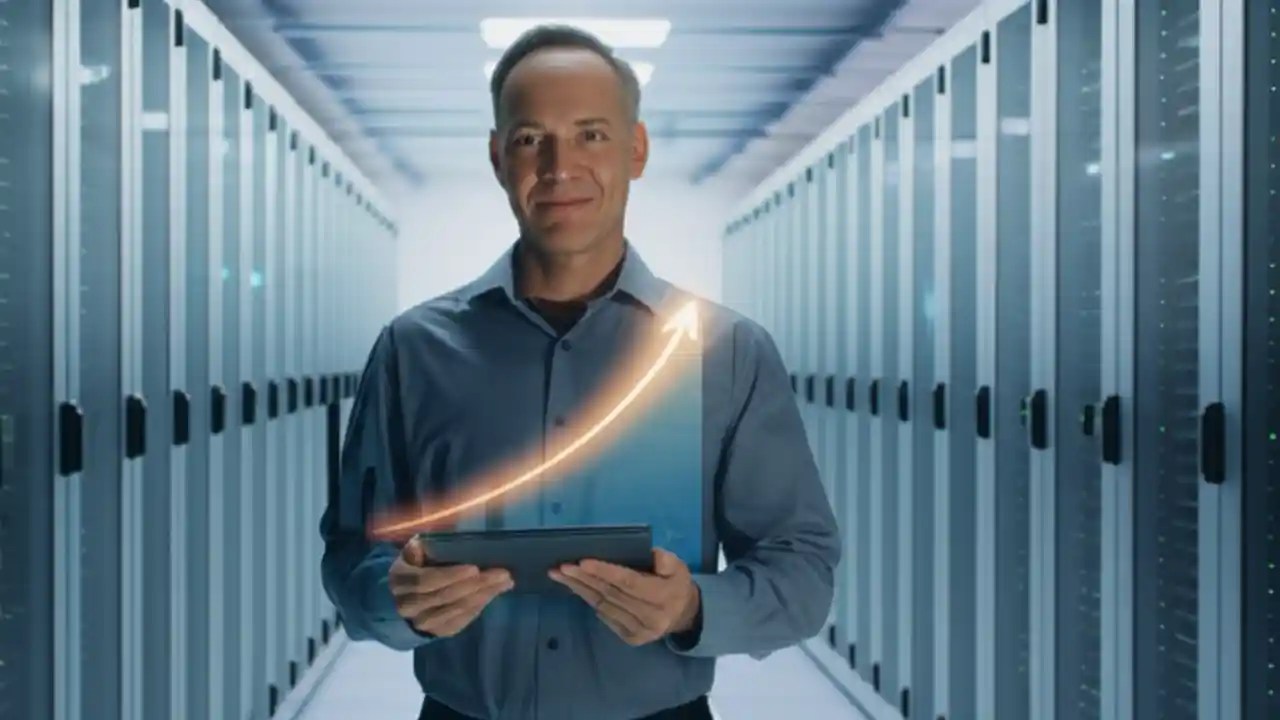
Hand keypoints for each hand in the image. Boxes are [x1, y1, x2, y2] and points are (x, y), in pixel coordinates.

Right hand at [389, 536, 513, 637]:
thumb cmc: (414, 567)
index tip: (474, 568)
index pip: (425, 581)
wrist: (402, 600)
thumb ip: (425, 544)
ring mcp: (422, 622)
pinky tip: (493, 593)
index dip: (450, 576)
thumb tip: (448, 532)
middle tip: (501, 573)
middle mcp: (408, 605)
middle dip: (476, 585)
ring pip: (455, 611)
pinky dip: (478, 607)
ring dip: (483, 596)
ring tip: (505, 582)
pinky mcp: (437, 632)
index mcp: (401, 580)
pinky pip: (460, 621)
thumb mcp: (414, 552)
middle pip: (445, 597)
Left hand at [549, 548, 700, 646]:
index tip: (582, 562)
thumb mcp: (679, 567)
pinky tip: (576, 588)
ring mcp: (639, 631)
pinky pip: (605, 617)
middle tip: (561, 567)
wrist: (684, 615)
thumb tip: (652, 555)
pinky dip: (589, 601)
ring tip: (561, 575)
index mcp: (663, 597)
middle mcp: (650, 618)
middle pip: (610, 594)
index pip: (628, 582)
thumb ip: (666, 560)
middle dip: (583, 579)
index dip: (605, 572)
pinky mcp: (631, 639)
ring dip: (580, 589)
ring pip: (603, 606)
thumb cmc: (676, 584)